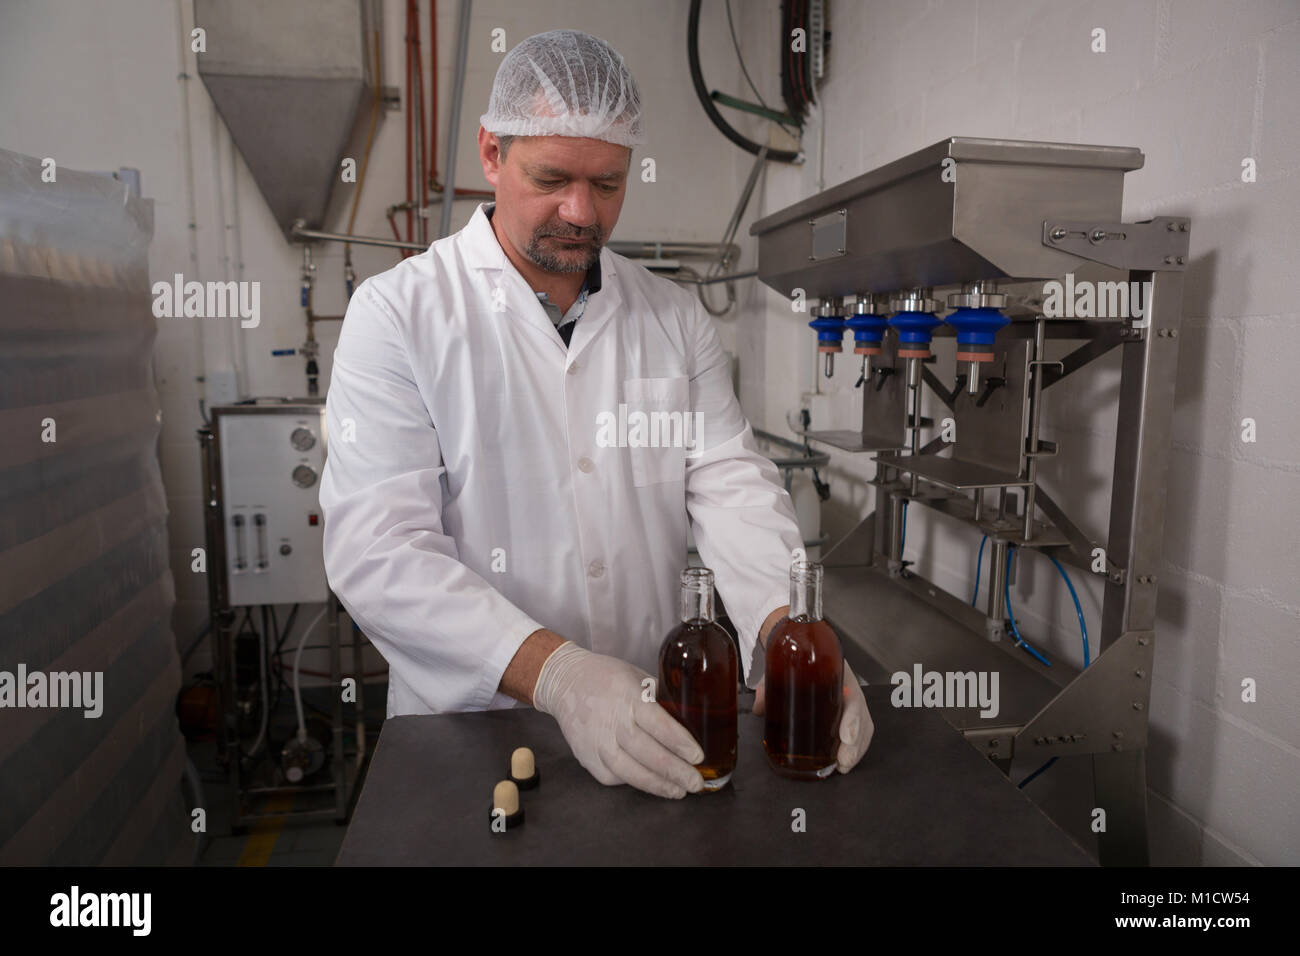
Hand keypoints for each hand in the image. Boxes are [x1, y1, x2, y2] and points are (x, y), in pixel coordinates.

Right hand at [532, 642, 705, 797]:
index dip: (680, 743)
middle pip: (648, 753)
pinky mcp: (586, 756)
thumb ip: (659, 698)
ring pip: (629, 771)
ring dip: (656, 784)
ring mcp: (596, 741)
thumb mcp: (637, 676)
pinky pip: (612, 776)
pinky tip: (650, 783)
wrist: (565, 681)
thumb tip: (689, 721)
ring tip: (678, 791)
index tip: (698, 756)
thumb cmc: (606, 676)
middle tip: (695, 782)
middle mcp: (612, 721)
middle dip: (675, 771)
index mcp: (628, 696)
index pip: (658, 724)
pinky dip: (633, 782)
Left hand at [753, 659, 873, 773]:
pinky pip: (858, 730)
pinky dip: (855, 747)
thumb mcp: (782, 669)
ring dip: (857, 749)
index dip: (853, 719)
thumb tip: (760, 707)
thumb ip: (769, 686)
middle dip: (856, 743)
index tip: (846, 737)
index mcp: (838, 674)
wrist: (802, 650)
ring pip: (863, 726)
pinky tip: (845, 760)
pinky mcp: (845, 711)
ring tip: (844, 766)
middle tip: (843, 762)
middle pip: (861, 717)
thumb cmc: (798, 661)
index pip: (853, 697)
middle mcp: (848, 687)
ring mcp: (849, 700)